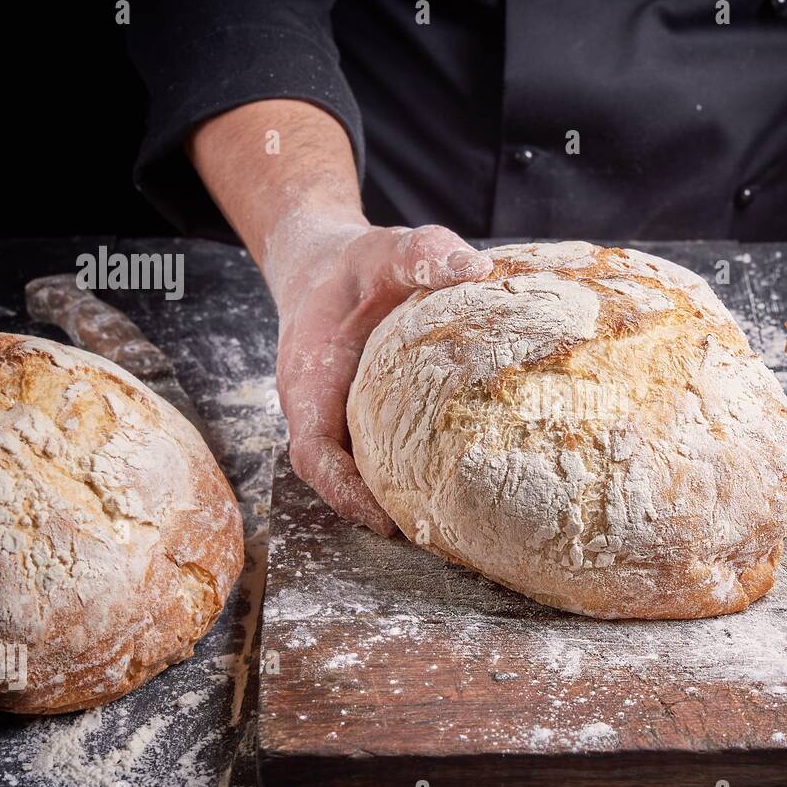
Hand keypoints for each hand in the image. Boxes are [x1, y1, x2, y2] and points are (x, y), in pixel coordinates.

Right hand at [266, 218, 491, 533]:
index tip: (384, 519)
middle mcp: (320, 409)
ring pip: (358, 471)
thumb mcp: (384, 250)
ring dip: (393, 498)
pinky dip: (406, 471)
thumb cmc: (353, 263)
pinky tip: (453, 480)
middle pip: (338, 478)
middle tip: (435, 536)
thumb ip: (423, 254)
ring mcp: (340, 418)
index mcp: (309, 380)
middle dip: (377, 510)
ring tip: (448, 524)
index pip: (314, 454)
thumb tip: (478, 269)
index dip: (345, 492)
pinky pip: (378, 452)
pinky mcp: (363, 417)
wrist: (324, 263)